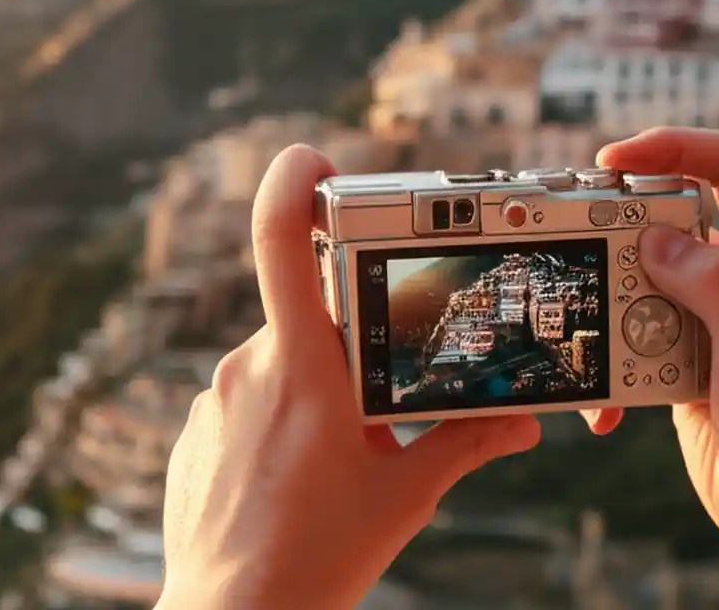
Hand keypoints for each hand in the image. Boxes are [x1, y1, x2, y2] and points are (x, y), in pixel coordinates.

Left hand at [156, 146, 540, 608]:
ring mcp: (215, 399)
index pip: (280, 240)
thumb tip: (522, 423)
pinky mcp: (196, 432)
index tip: (315, 159)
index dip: (293, 182)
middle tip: (378, 409)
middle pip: (309, 316)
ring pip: (281, 364)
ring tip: (336, 462)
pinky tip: (294, 481)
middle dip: (351, 349)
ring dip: (317, 392)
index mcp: (304, 367)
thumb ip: (465, 442)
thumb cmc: (316, 558)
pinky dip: (279, 423)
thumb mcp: (404, 494)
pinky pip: (248, 401)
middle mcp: (250, 367)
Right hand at [597, 129, 718, 609]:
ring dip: (609, 305)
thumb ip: (714, 287)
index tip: (613, 162)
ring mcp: (712, 321)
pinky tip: (606, 406)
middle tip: (579, 244)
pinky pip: (631, 337)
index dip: (675, 148)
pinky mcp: (682, 360)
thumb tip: (655, 240)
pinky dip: (610, 363)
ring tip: (593, 335)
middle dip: (622, 230)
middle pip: (674, 217)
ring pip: (643, 278)